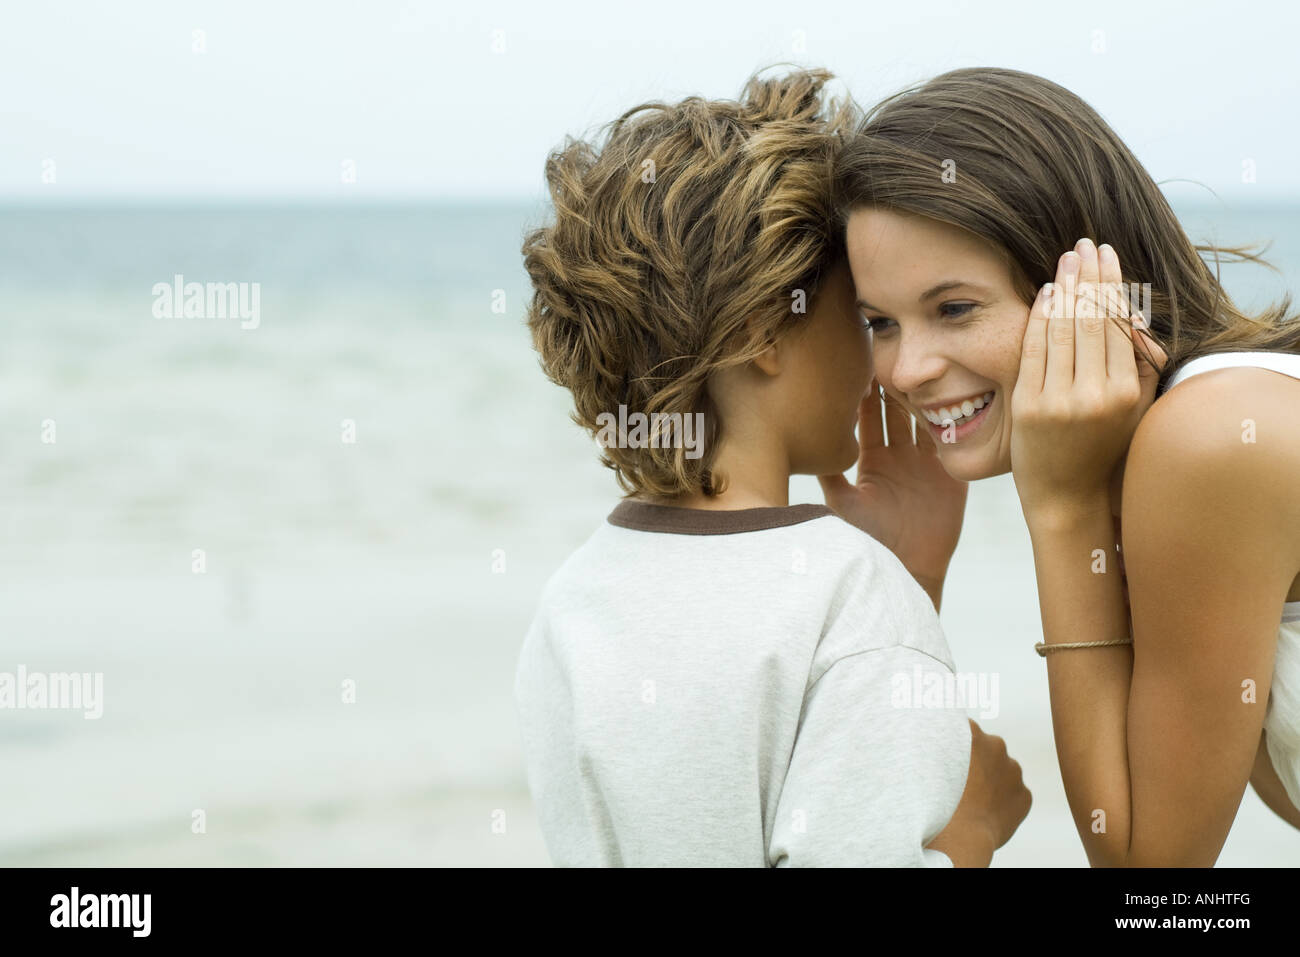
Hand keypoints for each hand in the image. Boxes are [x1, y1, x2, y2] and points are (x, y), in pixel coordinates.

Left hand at [819, 377, 967, 601]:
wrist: (906, 568)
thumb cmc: (868, 540)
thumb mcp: (842, 504)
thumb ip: (827, 475)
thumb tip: (798, 447)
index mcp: (873, 459)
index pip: (870, 416)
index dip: (867, 393)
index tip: (862, 364)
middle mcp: (901, 457)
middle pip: (900, 411)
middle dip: (898, 385)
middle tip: (894, 354)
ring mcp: (928, 464)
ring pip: (928, 420)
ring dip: (927, 397)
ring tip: (925, 369)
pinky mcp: (953, 474)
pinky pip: (954, 441)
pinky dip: (954, 422)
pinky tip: (954, 397)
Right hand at [927, 719, 1031, 864]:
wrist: (960, 836)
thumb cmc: (935, 800)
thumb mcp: (927, 765)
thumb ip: (940, 750)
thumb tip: (937, 744)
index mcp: (971, 732)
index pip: (965, 731)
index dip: (956, 747)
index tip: (949, 759)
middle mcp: (996, 745)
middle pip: (988, 749)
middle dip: (978, 763)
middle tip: (960, 784)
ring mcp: (1014, 771)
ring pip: (1003, 773)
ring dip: (992, 783)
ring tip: (972, 803)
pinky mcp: (1024, 795)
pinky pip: (1013, 796)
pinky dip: (1003, 804)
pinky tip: (985, 815)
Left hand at [1010, 238, 1167, 525]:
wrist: (1065, 495)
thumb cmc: (1103, 448)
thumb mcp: (1134, 409)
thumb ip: (1141, 366)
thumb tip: (1137, 317)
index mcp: (1124, 393)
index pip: (1118, 325)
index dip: (1112, 286)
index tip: (1108, 255)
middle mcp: (1092, 395)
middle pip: (1091, 320)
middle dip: (1088, 277)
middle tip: (1084, 245)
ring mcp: (1056, 401)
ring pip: (1062, 330)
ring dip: (1065, 288)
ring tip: (1067, 259)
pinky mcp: (1027, 406)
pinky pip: (1033, 350)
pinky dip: (1039, 317)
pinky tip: (1046, 292)